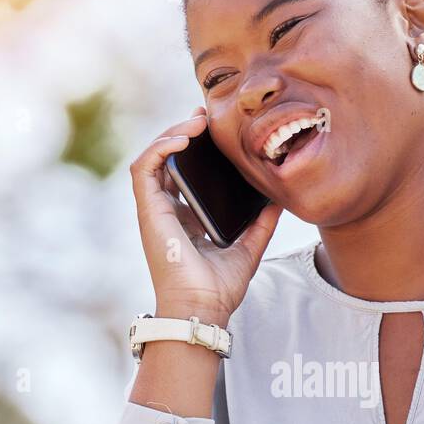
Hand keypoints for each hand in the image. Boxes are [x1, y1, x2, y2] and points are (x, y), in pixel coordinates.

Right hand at [129, 105, 281, 321]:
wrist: (203, 308)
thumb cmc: (220, 288)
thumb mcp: (249, 247)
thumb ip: (261, 222)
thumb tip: (279, 197)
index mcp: (185, 218)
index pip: (184, 173)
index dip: (195, 148)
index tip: (215, 130)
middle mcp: (167, 211)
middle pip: (168, 160)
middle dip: (183, 132)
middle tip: (206, 116)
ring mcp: (155, 210)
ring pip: (153, 157)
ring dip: (172, 134)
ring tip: (197, 122)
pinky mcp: (148, 211)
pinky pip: (144, 168)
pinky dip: (161, 148)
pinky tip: (184, 139)